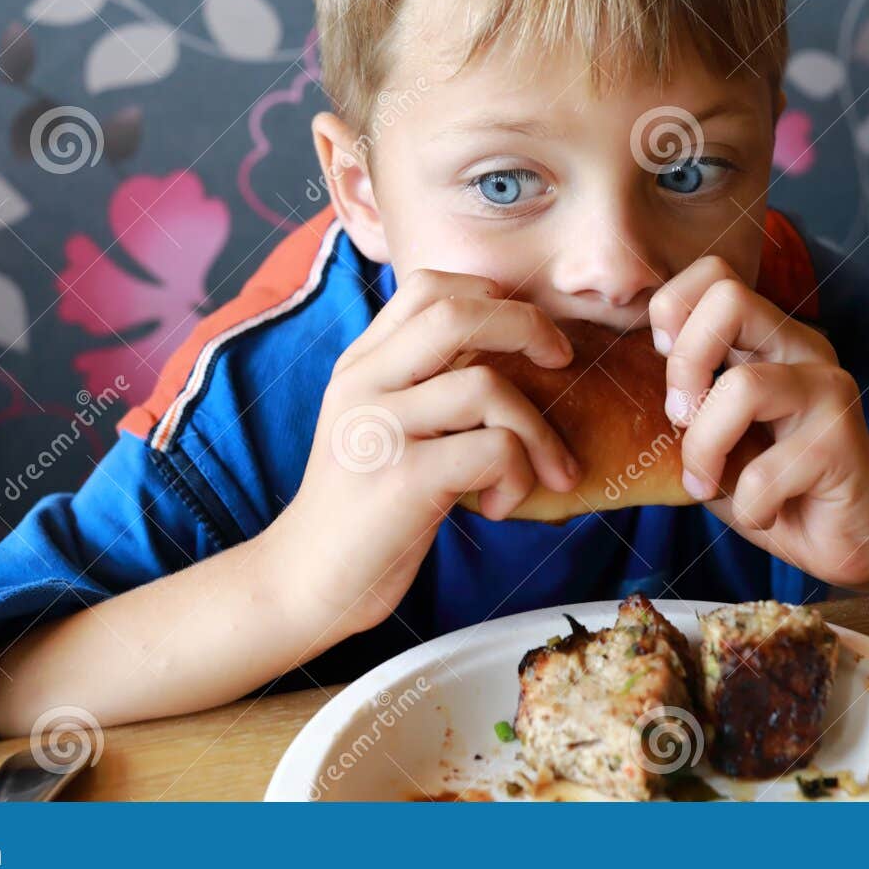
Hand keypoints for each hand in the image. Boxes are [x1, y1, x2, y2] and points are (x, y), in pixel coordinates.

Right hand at [267, 270, 580, 638]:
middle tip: (561, 362)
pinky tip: (499, 508)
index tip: (523, 336)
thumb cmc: (365, 508)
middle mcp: (363, 383)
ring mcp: (379, 429)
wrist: (307, 582)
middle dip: (530, 327)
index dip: (490, 296)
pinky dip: (519, 477)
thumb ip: (422, 382)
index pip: (428, 287)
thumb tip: (509, 343)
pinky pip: (495, 450)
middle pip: (460, 313)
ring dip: (537, 432)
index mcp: (360, 364)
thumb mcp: (381, 426)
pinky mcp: (401, 480)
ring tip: (538, 473)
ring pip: (488, 387)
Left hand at [649, 256, 868, 588]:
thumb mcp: (714, 437)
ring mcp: (828, 390)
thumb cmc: (774, 485)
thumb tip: (624, 387)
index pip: (715, 274)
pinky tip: (762, 515)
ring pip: (743, 386)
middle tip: (679, 420)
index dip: (674, 310)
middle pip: (729, 299)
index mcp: (768, 337)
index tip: (665, 369)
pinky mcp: (843, 442)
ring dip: (705, 447)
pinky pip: (766, 472)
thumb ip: (683, 403)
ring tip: (706, 483)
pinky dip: (748, 506)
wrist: (853, 535)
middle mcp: (802, 349)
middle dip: (684, 363)